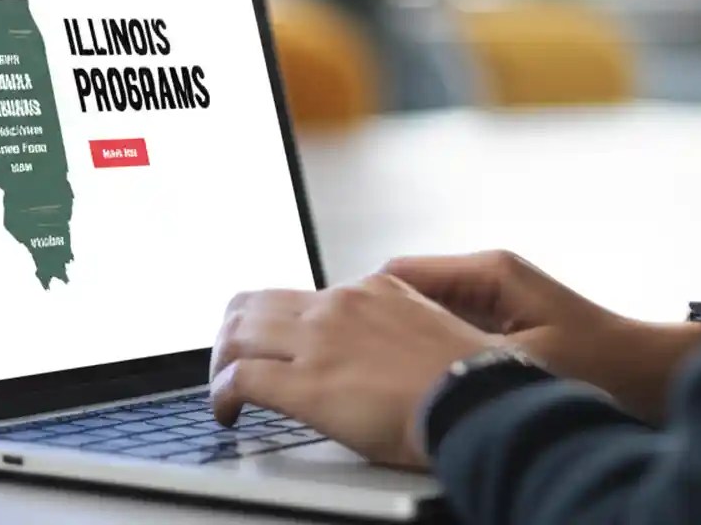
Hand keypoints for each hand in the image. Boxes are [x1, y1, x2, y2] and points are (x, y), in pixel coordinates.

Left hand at [209, 275, 496, 467]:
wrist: (478, 402)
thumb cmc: (469, 379)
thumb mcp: (435, 322)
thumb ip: (400, 317)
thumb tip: (383, 331)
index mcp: (371, 290)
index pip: (306, 297)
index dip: (283, 324)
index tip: (281, 346)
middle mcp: (337, 307)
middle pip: (256, 304)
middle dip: (234, 333)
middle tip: (231, 359)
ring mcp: (318, 343)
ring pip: (238, 334)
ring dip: (222, 360)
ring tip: (223, 384)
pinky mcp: (306, 385)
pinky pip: (241, 379)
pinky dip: (222, 395)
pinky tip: (226, 411)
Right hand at [383, 250, 700, 422]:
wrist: (654, 377)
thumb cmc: (601, 365)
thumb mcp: (518, 357)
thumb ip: (455, 340)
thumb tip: (397, 330)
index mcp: (488, 271)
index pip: (399, 272)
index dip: (365, 301)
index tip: (343, 326)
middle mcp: (486, 277)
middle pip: (404, 288)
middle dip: (377, 318)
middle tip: (356, 352)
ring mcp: (491, 298)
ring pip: (419, 309)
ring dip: (401, 335)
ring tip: (387, 367)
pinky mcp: (497, 322)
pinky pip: (441, 326)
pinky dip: (424, 347)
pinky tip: (422, 376)